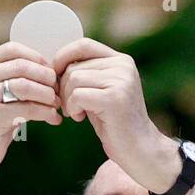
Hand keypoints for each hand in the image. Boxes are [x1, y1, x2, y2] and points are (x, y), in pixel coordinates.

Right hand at [0, 41, 62, 194]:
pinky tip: (54, 119)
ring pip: (24, 85)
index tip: (51, 72)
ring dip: (47, 94)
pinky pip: (26, 108)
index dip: (36, 57)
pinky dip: (45, 112)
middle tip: (59, 89)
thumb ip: (15, 79)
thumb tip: (50, 69)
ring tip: (57, 104)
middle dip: (45, 77)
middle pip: (21, 66)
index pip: (12, 50)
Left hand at [53, 39, 180, 194]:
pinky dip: (72, 108)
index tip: (56, 79)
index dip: (63, 58)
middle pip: (74, 66)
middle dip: (63, 88)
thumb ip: (87, 75)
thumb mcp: (101, 92)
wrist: (139, 149)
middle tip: (70, 107)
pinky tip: (80, 118)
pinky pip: (77, 95)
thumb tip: (54, 65)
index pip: (83, 44)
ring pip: (73, 79)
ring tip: (76, 113)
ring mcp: (120, 81)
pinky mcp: (114, 98)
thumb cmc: (115, 123)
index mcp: (121, 60)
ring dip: (67, 100)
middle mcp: (123, 66)